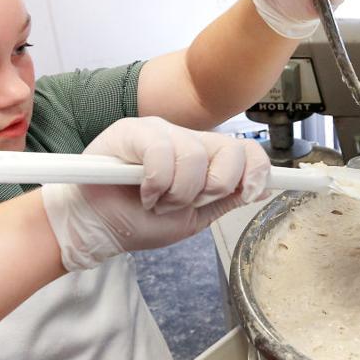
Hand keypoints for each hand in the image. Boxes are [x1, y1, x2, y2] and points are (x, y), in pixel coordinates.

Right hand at [41, 117, 270, 269]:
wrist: (96, 229)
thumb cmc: (137, 221)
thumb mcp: (192, 219)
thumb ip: (225, 201)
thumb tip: (263, 189)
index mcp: (203, 156)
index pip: (244, 150)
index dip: (257, 170)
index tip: (252, 193)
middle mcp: (185, 138)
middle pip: (230, 150)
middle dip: (212, 188)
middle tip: (184, 204)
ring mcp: (160, 131)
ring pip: (196, 156)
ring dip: (177, 193)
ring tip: (157, 202)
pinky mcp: (132, 130)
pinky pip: (163, 154)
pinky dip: (156, 184)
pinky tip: (143, 193)